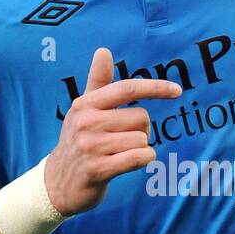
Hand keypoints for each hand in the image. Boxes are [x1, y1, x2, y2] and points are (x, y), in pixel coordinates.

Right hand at [44, 47, 181, 217]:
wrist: (57, 184)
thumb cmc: (78, 142)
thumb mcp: (83, 110)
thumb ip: (97, 82)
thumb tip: (103, 50)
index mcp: (85, 104)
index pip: (127, 88)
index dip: (155, 88)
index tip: (177, 91)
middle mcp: (86, 122)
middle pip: (141, 117)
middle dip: (142, 129)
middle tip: (123, 140)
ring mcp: (91, 146)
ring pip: (142, 139)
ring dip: (140, 148)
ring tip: (120, 154)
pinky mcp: (98, 170)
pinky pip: (138, 157)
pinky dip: (143, 159)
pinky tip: (131, 162)